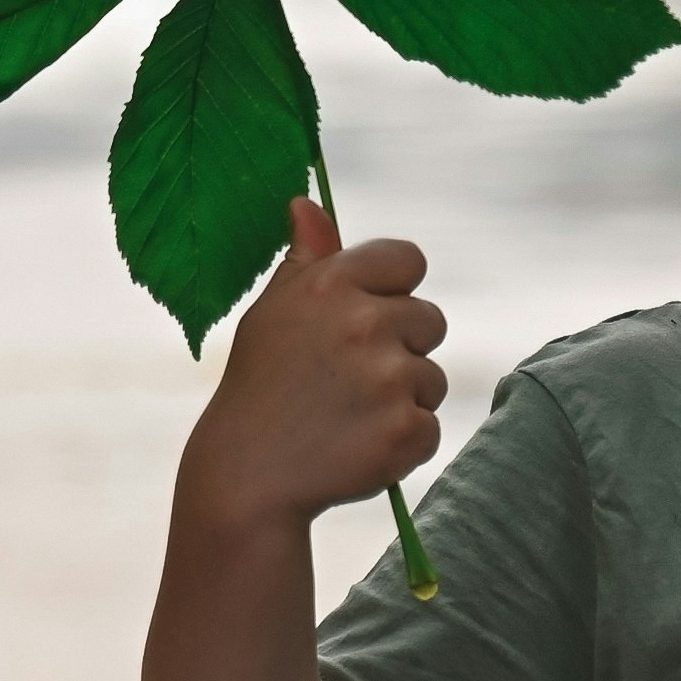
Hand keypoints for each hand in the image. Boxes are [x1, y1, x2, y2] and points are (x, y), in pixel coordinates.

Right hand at [175, 197, 447, 535]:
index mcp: (332, 284)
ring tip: (346, 417)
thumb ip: (306, 258)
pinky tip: (356, 447)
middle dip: (401, 349)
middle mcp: (365, 322)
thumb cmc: (260, 388)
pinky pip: (430, 427)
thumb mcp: (273, 314)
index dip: (394, 290)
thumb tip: (308, 202)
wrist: (247, 478)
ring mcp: (389, 378)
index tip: (367, 318)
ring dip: (402, 399)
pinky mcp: (407, 430)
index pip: (408, 259)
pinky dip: (402, 442)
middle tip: (347, 381)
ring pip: (433, 378)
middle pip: (430, 320)